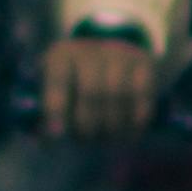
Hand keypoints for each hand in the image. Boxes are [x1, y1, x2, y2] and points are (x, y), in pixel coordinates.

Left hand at [40, 28, 157, 145]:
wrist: (109, 57)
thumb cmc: (74, 82)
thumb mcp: (55, 88)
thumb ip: (47, 113)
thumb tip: (47, 140)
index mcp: (62, 54)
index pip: (58, 80)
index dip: (56, 109)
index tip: (56, 135)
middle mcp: (92, 49)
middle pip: (91, 92)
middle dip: (87, 124)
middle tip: (85, 141)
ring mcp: (121, 54)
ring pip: (118, 96)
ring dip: (111, 126)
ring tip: (106, 140)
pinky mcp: (144, 63)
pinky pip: (142, 97)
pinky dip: (135, 121)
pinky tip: (129, 134)